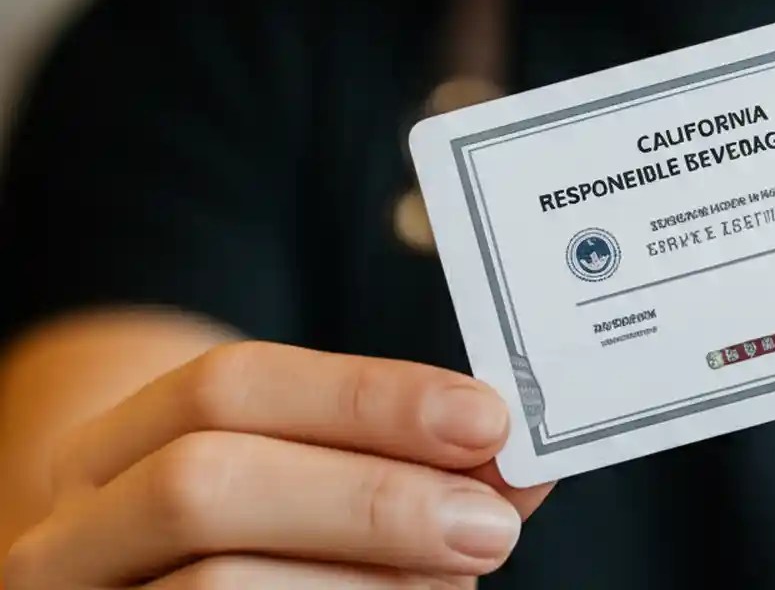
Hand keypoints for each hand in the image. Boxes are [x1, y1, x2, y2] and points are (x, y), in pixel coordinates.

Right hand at [2, 342, 551, 587]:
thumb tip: (517, 464)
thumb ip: (403, 460)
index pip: (231, 386)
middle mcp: (76, 524)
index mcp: (119, 443)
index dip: (367, 397)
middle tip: (490, 524)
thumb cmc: (248, 530)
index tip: (486, 419)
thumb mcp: (302, 473)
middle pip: (205, 484)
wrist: (145, 585)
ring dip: (367, 579)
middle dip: (367, 500)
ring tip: (459, 575)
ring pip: (215, 584)